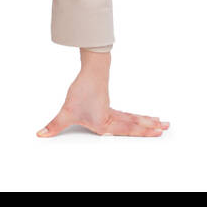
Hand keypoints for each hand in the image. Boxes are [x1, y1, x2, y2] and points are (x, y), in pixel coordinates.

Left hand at [37, 49, 167, 137]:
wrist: (89, 71)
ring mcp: (111, 111)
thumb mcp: (66, 112)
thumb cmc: (81, 91)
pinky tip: (143, 117)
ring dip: (146, 121)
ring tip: (162, 122)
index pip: (126, 131)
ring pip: (133, 118)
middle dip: (149, 128)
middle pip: (134, 124)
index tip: (157, 133)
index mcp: (105, 124)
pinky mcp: (108, 105)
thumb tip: (41, 134)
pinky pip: (127, 114)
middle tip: (166, 128)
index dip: (142, 133)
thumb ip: (54, 125)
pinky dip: (137, 117)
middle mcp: (111, 118)